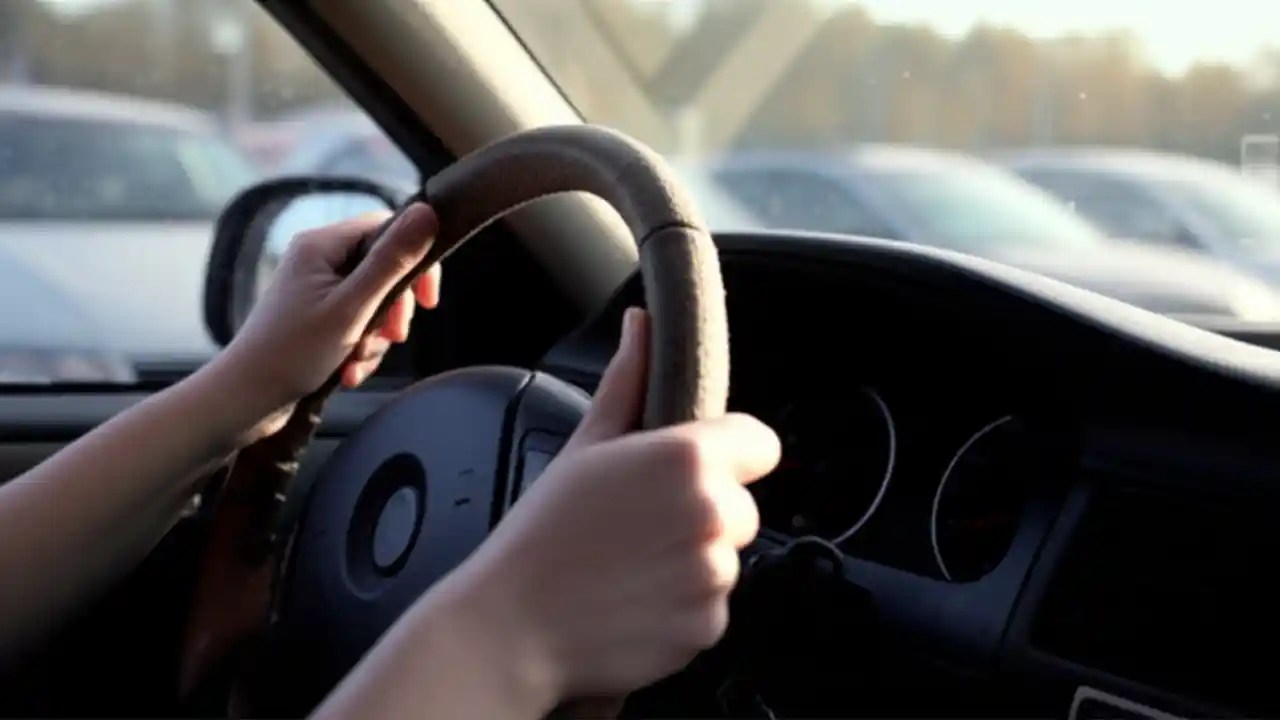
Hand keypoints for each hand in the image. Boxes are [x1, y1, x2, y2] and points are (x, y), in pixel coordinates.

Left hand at [218, 203, 440, 430]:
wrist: (246, 399)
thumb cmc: (293, 352)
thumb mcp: (353, 307)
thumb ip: (392, 262)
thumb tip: (429, 213)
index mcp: (321, 245)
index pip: (386, 229)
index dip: (414, 261)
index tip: (428, 301)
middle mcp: (317, 260)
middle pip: (383, 269)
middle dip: (393, 310)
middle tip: (392, 337)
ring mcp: (316, 289)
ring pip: (374, 302)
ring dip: (375, 337)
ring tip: (357, 361)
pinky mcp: (317, 317)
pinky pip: (358, 323)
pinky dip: (360, 349)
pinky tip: (348, 371)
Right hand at [445, 307, 780, 706]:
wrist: (513, 625)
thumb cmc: (542, 534)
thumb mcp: (585, 445)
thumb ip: (628, 381)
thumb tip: (640, 325)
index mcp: (688, 458)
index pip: (760, 442)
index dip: (731, 453)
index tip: (695, 467)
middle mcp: (713, 514)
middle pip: (743, 505)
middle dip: (705, 512)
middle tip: (642, 523)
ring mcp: (714, 576)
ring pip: (726, 558)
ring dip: (692, 561)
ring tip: (630, 564)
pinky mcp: (709, 628)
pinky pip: (713, 608)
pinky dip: (683, 608)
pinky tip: (634, 601)